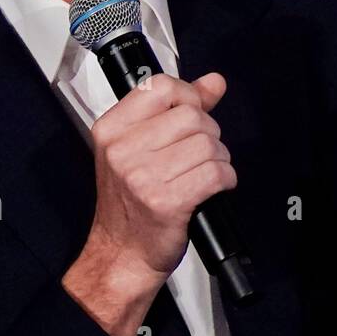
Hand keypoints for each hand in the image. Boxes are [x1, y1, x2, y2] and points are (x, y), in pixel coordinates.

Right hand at [85, 71, 237, 284]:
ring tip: (203, 172)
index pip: (161, 87)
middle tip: (197, 154)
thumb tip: (214, 82)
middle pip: (192, 115)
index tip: (191, 113)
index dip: (188, 96)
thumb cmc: (131, 202)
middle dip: (207, 133)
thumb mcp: (140, 147)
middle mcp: (122, 151)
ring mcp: (142, 177)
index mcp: (111, 130)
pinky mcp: (167, 202)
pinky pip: (216, 172)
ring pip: (208, 143)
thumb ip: (177, 109)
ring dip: (218, 158)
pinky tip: (213, 187)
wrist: (122, 253)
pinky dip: (225, 179)